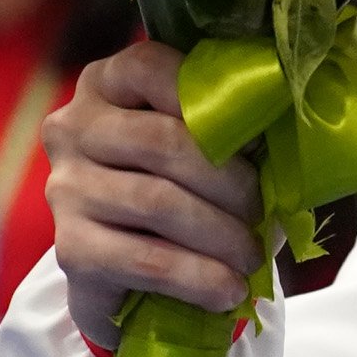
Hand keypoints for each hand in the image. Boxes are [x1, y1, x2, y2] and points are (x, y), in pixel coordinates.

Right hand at [43, 41, 260, 348]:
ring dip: (222, 235)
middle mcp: (74, 128)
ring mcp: (66, 188)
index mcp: (108, 85)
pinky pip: (146, 259)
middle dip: (230, 182)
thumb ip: (236, 133)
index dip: (210, 98)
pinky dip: (199, 278)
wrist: (137, 278)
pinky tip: (228, 290)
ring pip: (158, 202)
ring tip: (252, 257)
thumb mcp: (212, 151)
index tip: (258, 135)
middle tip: (264, 214)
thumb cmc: (188, 194)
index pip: (150, 66)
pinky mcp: (71, 248)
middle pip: (162, 141)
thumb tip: (290, 139)